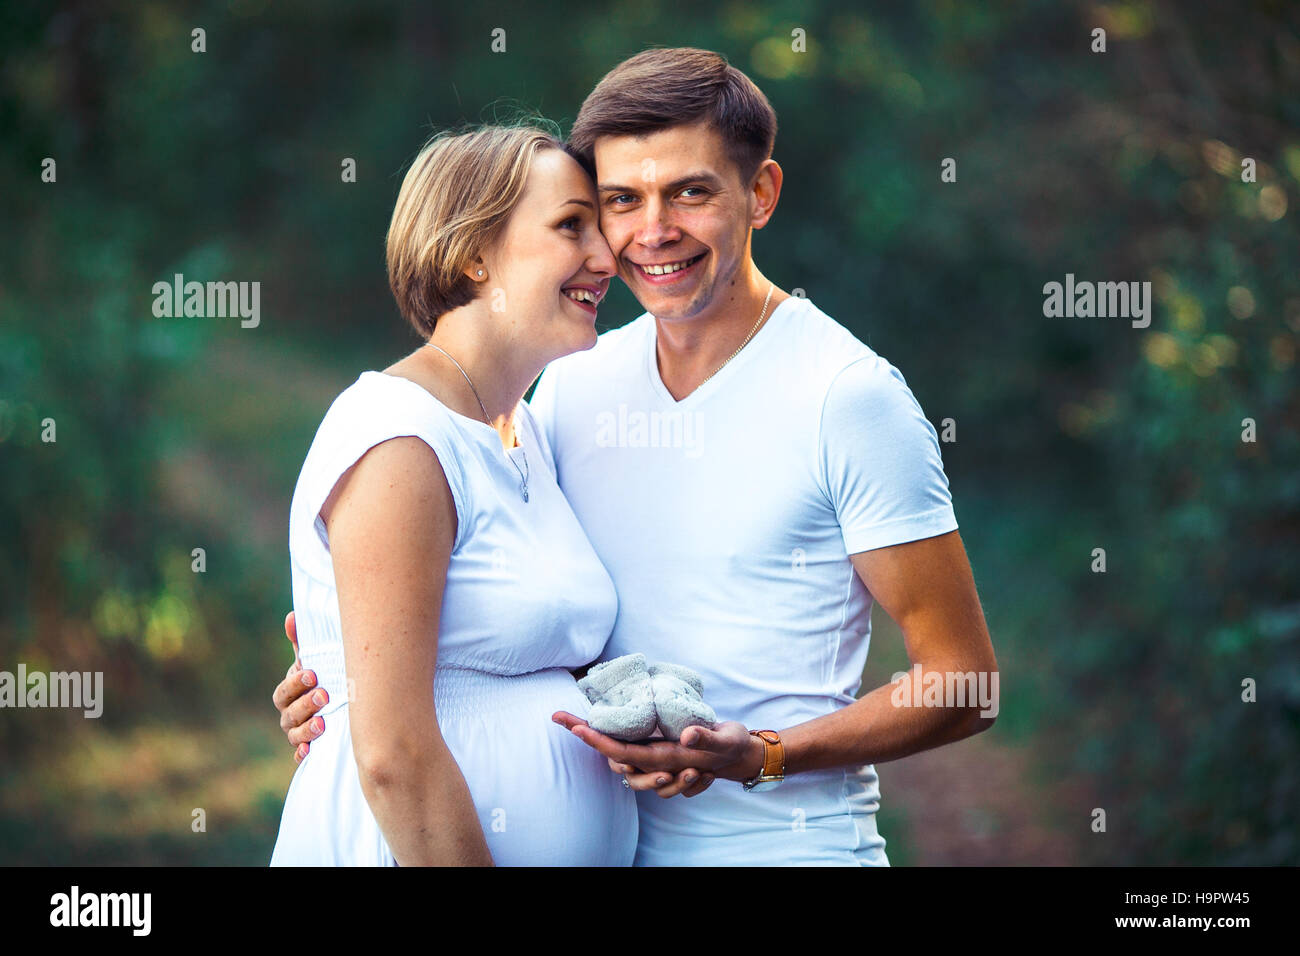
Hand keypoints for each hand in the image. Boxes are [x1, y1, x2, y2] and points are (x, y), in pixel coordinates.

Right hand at [272, 611, 327, 762]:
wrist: (348, 702)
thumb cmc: (328, 676)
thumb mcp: (317, 659)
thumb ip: (303, 642)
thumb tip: (292, 616)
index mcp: (290, 692)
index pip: (284, 691)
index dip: (296, 683)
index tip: (313, 673)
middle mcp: (290, 714)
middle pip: (289, 714)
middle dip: (305, 704)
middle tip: (324, 695)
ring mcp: (298, 733)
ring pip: (294, 735)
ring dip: (306, 729)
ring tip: (323, 723)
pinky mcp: (310, 749)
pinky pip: (301, 756)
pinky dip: (303, 753)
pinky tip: (309, 751)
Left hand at [552, 712, 763, 790]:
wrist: (738, 754)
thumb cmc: (729, 746)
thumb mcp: (724, 740)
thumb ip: (706, 737)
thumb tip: (686, 736)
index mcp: (667, 759)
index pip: (625, 754)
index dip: (599, 742)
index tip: (577, 729)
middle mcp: (656, 762)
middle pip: (612, 754)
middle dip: (586, 736)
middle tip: (560, 717)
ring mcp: (655, 758)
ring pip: (617, 758)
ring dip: (597, 742)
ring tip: (573, 723)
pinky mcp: (658, 749)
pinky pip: (628, 752)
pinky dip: (610, 740)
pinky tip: (596, 726)